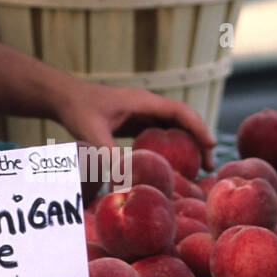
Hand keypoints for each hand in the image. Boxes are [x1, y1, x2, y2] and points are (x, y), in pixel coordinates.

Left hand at [55, 78, 215, 171]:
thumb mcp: (92, 132)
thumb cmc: (78, 110)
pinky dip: (172, 147)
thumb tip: (123, 178)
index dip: (198, 128)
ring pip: (174, 128)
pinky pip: (161, 133)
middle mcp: (147, 105)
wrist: (65, 98)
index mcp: (143, 102)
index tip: (211, 146)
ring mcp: (142, 113)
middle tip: (209, 166)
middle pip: (183, 121)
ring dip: (189, 144)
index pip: (180, 112)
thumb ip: (107, 152)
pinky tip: (174, 166)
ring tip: (199, 168)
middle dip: (200, 141)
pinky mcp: (136, 122)